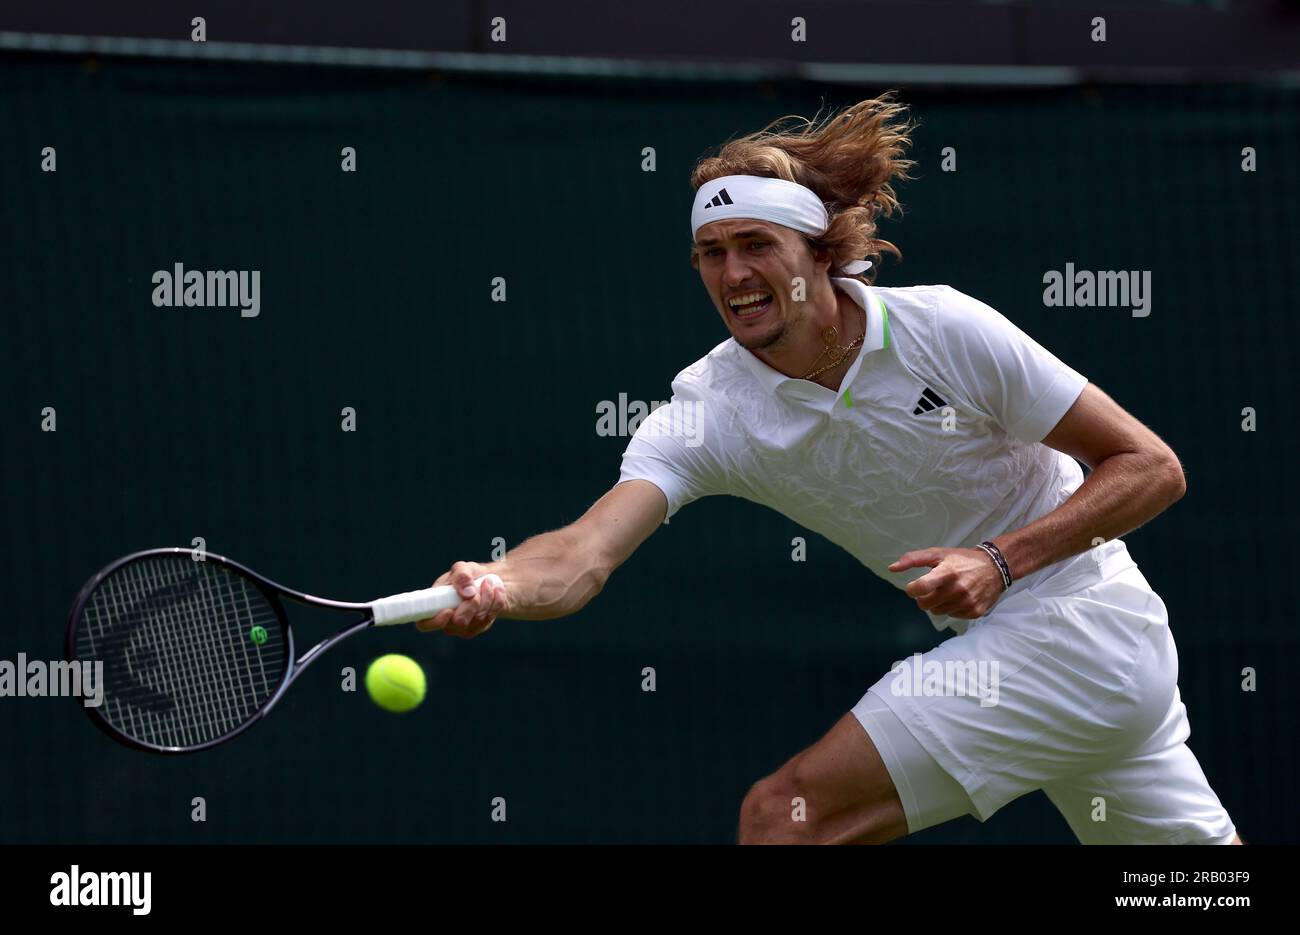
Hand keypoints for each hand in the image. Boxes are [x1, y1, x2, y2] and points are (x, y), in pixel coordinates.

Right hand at [415, 561, 508, 637]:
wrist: (488, 580)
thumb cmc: (469, 575)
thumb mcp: (463, 568)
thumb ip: (461, 575)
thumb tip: (467, 592)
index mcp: (434, 605)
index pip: (424, 624)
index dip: (435, 622)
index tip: (449, 610)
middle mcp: (447, 620)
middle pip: (458, 624)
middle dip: (471, 605)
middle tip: (475, 590)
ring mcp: (463, 627)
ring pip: (477, 621)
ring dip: (486, 599)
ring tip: (487, 583)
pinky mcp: (479, 627)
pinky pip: (489, 619)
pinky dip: (495, 603)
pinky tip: (496, 591)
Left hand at [888, 547, 1004, 619]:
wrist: (995, 567)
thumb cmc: (962, 560)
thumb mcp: (938, 554)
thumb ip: (913, 559)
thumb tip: (892, 568)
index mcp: (947, 572)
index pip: (920, 588)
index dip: (912, 589)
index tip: (914, 587)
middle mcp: (958, 589)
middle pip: (925, 605)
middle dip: (924, 597)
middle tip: (932, 588)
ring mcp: (967, 602)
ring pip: (937, 612)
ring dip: (938, 603)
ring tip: (948, 591)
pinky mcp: (974, 612)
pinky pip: (952, 615)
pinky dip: (952, 608)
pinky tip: (960, 597)